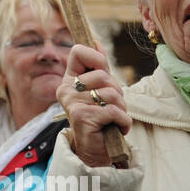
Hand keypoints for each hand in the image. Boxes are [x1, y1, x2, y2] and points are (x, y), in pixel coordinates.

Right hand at [57, 44, 131, 166]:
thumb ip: (97, 67)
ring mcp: (73, 103)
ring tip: (113, 118)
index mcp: (69, 80)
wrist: (95, 149)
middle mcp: (66, 90)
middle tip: (111, 105)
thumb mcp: (99, 89)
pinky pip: (114, 111)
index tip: (103, 70)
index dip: (96, 57)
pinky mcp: (83, 117)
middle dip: (116, 91)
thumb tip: (95, 40)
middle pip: (102, 75)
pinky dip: (123, 121)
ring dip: (121, 108)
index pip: (78, 52)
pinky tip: (116, 128)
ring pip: (111, 94)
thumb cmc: (100, 117)